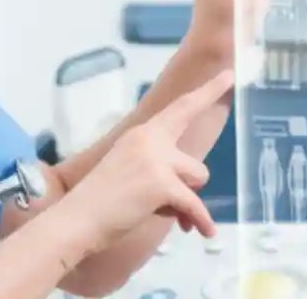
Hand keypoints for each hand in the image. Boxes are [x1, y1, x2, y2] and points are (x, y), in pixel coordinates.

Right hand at [63, 70, 235, 251]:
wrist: (76, 220)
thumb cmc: (98, 202)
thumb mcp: (129, 172)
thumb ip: (158, 170)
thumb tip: (188, 198)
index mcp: (141, 135)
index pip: (180, 108)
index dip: (206, 91)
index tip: (228, 74)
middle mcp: (150, 140)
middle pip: (192, 143)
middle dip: (202, 141)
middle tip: (230, 81)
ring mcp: (156, 160)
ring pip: (197, 177)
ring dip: (187, 199)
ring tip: (167, 213)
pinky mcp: (162, 184)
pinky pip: (194, 205)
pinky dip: (200, 221)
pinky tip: (203, 232)